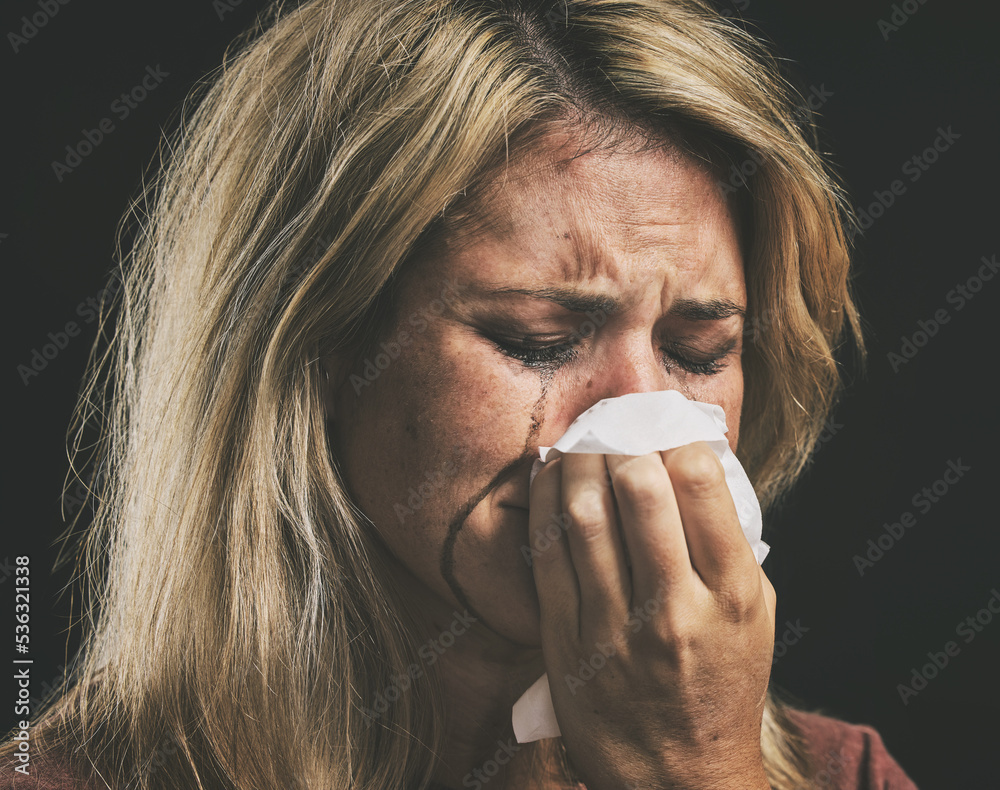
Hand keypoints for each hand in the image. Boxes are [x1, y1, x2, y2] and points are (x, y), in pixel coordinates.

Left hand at [528, 443, 774, 789]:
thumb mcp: (756, 613)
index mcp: (733, 594)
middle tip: (614, 425)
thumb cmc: (720, 684)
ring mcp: (616, 626)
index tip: (662, 429)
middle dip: (620, 439)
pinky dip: (546, 502)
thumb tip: (687, 462)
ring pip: (583, 513)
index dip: (675, 438)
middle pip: (635, 488)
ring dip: (577, 461)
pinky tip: (551, 479)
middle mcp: (674, 607)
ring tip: (581, 443)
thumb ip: (728, 542)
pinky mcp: (567, 640)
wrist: (679, 778)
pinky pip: (546, 552)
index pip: (700, 482)